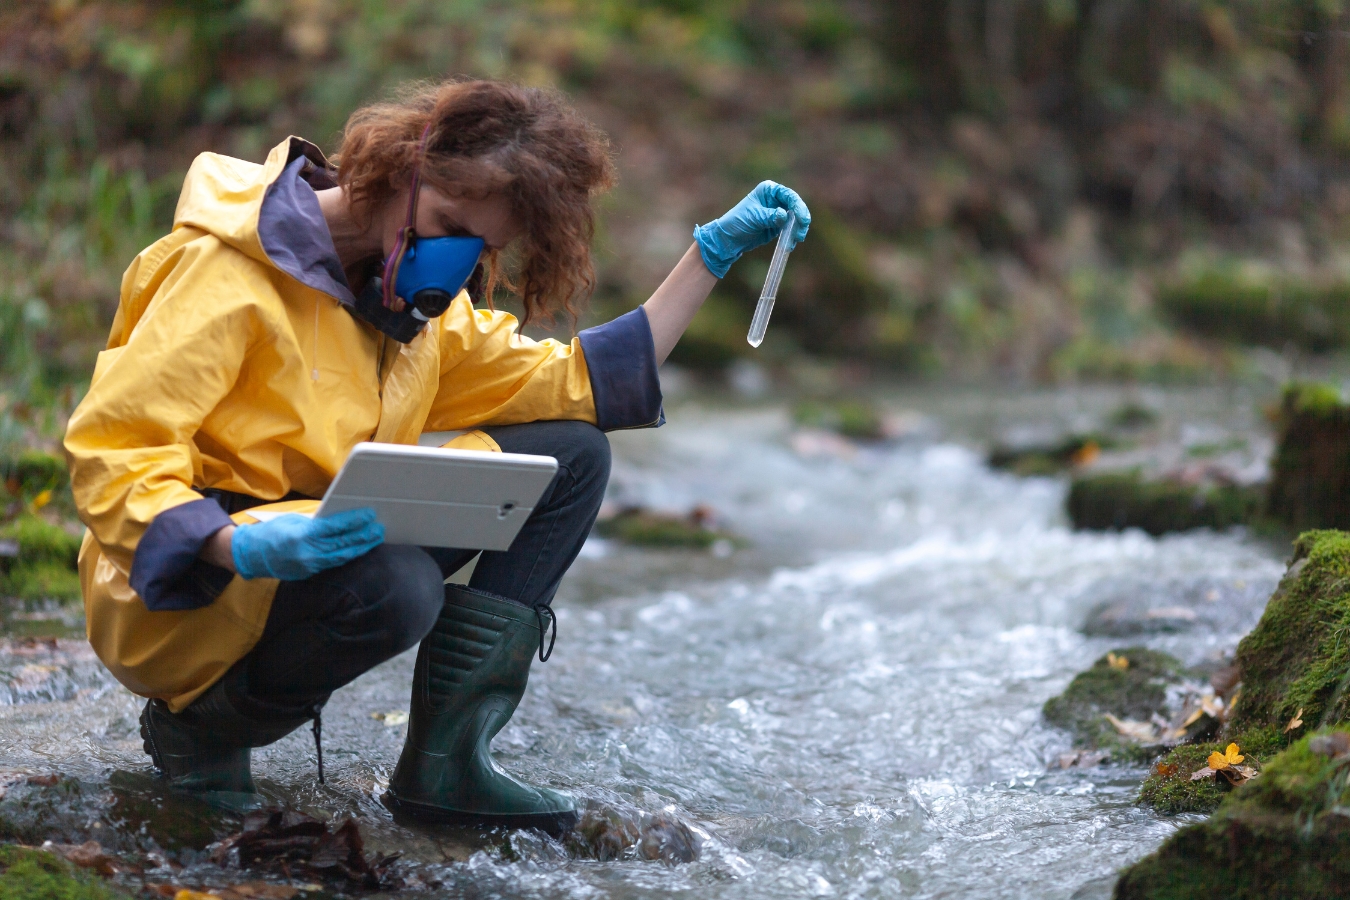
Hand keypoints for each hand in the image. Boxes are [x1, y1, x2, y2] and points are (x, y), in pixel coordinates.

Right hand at [230, 508, 384, 580]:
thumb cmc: (271, 532)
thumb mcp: (293, 521)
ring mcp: (309, 565)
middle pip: (342, 544)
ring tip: (375, 538)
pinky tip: (359, 549)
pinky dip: (348, 555)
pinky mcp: (310, 573)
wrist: (250, 555)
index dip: (354, 521)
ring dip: (360, 547)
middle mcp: (308, 553)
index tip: (369, 514)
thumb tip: (340, 518)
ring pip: (341, 556)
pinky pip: (333, 564)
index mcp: (302, 535)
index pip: (334, 527)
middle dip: (363, 536)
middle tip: (379, 528)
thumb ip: (316, 522)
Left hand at [692, 181, 810, 278]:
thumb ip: (770, 216)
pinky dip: (793, 235)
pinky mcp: (778, 225)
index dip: (797, 205)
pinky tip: (791, 244)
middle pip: (795, 206)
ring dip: (798, 228)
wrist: (729, 239)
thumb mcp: (754, 218)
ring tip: (797, 239)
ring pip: (795, 218)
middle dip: (801, 218)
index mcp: (768, 190)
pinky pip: (790, 229)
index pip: (788, 195)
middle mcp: (775, 199)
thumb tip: (785, 215)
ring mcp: (778, 212)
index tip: (801, 218)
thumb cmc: (737, 222)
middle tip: (803, 231)